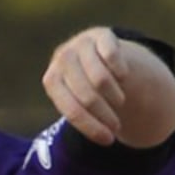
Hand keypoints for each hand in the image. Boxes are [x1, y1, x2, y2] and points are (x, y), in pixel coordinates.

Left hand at [42, 27, 128, 145]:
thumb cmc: (83, 85)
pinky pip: (113, 57)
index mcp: (52, 81)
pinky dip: (120, 72)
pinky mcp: (100, 34)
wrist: (94, 52)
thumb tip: (101, 137)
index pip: (72, 110)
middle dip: (106, 116)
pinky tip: (122, 77)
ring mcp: (80, 44)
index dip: (92, 127)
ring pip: (102, 80)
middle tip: (116, 125)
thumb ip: (80, 115)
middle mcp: (62, 60)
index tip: (109, 140)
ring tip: (118, 101)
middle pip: (88, 97)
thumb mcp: (76, 100)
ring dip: (115, 96)